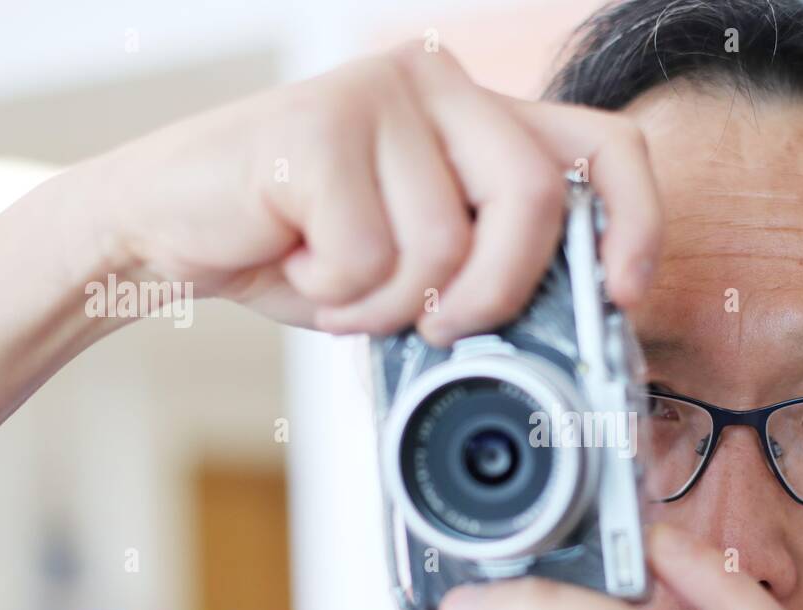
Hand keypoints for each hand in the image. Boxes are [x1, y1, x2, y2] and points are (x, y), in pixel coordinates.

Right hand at [95, 42, 662, 343]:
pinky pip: (368, 254)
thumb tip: (566, 331)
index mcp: (481, 117)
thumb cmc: (301, 246)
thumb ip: (485, 269)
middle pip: (530, 199)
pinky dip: (334, 296)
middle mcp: (442, 85)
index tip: (623, 293)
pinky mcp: (320, 124)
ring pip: (442, 243)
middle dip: (492, 294)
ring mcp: (381, 95)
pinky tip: (297, 264)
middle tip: (437, 327)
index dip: (635, 222)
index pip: (604, 146)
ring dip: (387, 303)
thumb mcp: (414, 261)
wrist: (167, 223)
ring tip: (336, 284)